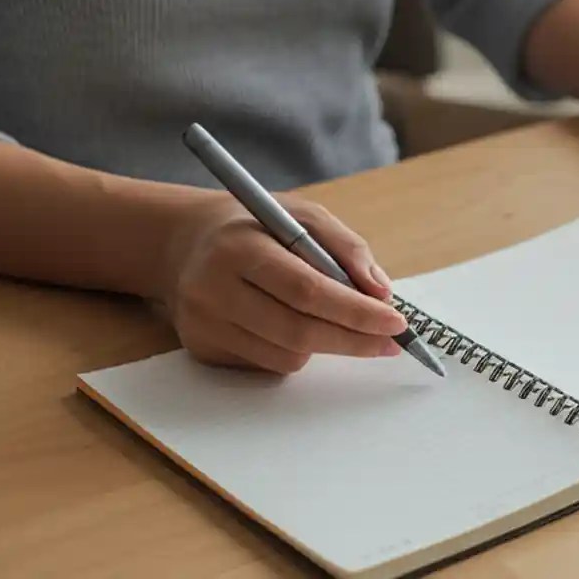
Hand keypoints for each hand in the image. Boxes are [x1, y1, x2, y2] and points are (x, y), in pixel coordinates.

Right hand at [157, 194, 409, 373]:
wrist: (183, 242)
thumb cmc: (255, 226)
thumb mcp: (302, 215)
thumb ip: (346, 248)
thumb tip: (382, 291)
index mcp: (240, 247)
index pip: (307, 290)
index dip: (356, 311)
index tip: (395, 322)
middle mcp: (213, 288)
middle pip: (297, 331)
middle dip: (353, 340)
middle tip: (390, 343)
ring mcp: (203, 323)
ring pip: (285, 356)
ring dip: (327, 346)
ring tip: (339, 324)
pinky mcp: (202, 348)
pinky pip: (266, 364)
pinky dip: (295, 351)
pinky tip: (295, 325)